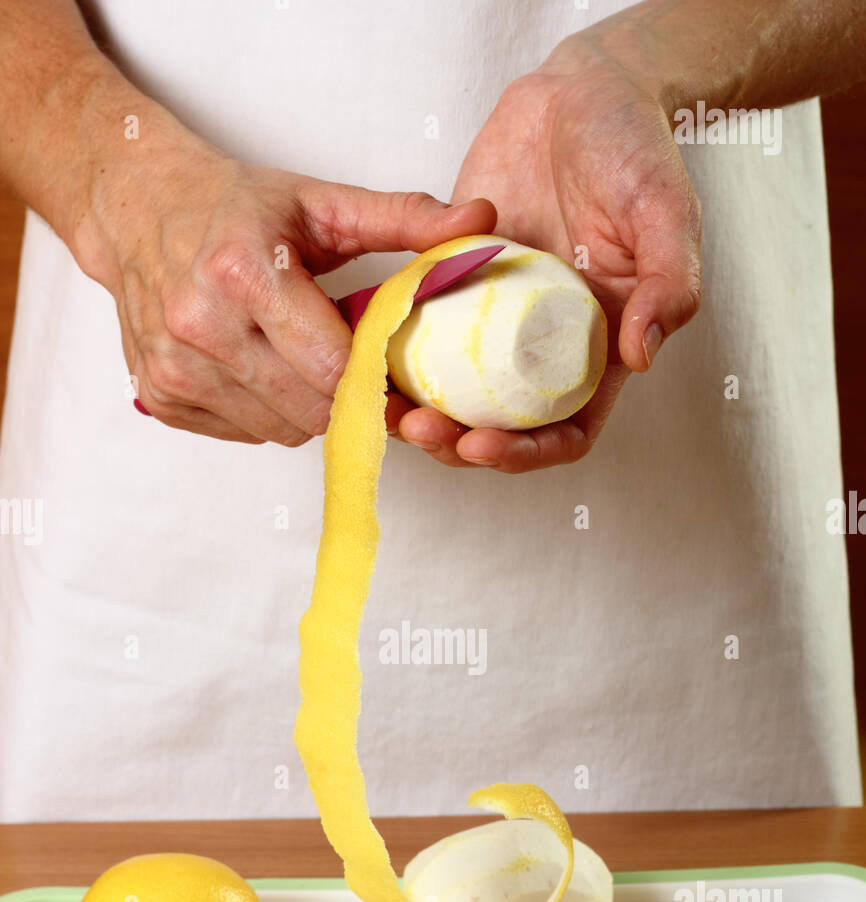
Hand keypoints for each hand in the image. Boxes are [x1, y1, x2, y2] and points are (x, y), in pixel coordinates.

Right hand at [80, 138, 495, 443]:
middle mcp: (200, 326)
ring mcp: (173, 368)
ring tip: (300, 357)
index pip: (335, 368)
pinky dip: (266, 412)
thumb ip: (404, 220)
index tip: (394, 371)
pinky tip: (261, 367)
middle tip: (351, 362)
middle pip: (312, 409)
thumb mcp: (321, 203)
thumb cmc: (235, 208)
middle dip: (345, 395)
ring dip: (307, 406)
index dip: (375, 378)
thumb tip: (481, 222)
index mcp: (243, 273)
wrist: (137, 210)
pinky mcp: (160, 397)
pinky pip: (246, 435)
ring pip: (282, 431)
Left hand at [393, 30, 700, 472]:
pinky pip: (422, 328)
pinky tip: (367, 349)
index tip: (481, 445)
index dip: (526, 453)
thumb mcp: (669, 213)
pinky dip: (396, 348)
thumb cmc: (637, 149)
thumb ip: (670, 284)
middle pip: (500, 426)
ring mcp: (495, 319)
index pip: (566, 431)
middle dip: (456, 441)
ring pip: (453, 391)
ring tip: (385, 403)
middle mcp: (543, 346)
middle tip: (416, 427)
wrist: (583, 90)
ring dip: (419, 408)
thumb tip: (642, 354)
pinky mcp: (456, 283)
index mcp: (599, 349)